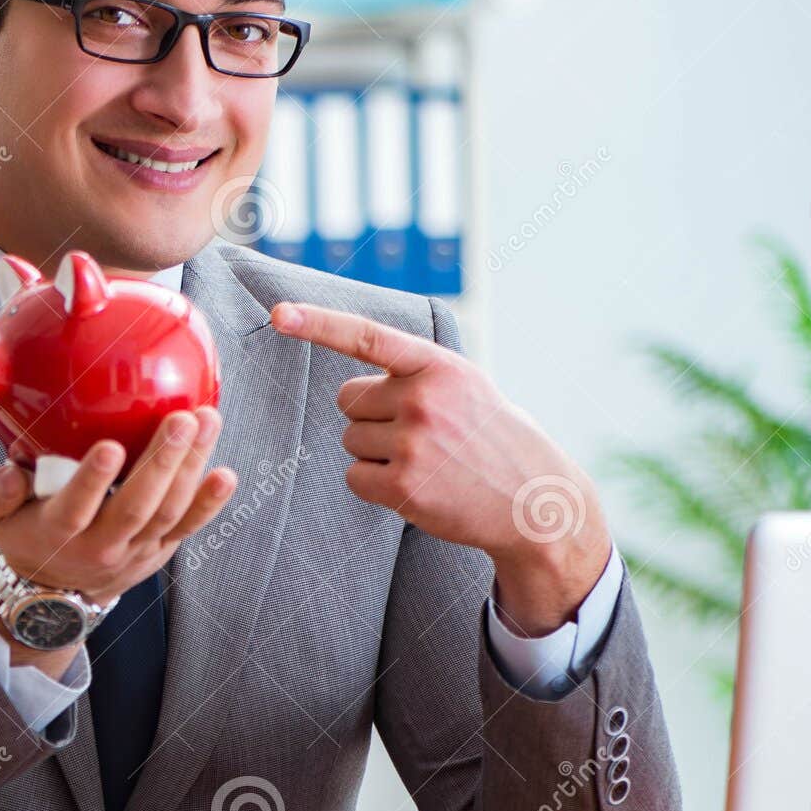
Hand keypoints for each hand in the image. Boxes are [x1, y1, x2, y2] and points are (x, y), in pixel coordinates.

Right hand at [0, 408, 237, 667]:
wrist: (52, 592)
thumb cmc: (23, 535)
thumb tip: (13, 474)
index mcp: (55, 533)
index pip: (75, 509)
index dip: (92, 481)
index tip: (109, 447)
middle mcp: (100, 545)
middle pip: (135, 507)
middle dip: (161, 462)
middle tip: (180, 421)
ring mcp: (136, 549)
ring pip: (167, 511)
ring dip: (191, 467)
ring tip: (206, 423)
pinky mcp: (160, 548)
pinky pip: (188, 526)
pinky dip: (210, 503)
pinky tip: (226, 474)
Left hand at [270, 301, 610, 636]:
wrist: (531, 497)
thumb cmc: (487, 435)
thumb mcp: (462, 383)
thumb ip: (413, 370)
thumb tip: (349, 385)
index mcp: (436, 365)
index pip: (366, 337)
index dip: (318, 323)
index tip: (279, 313)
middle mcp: (422, 399)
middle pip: (348, 401)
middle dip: (371, 416)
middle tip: (419, 433)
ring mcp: (413, 443)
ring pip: (351, 440)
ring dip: (376, 452)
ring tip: (426, 460)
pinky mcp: (403, 486)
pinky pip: (354, 477)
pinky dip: (374, 484)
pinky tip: (415, 485)